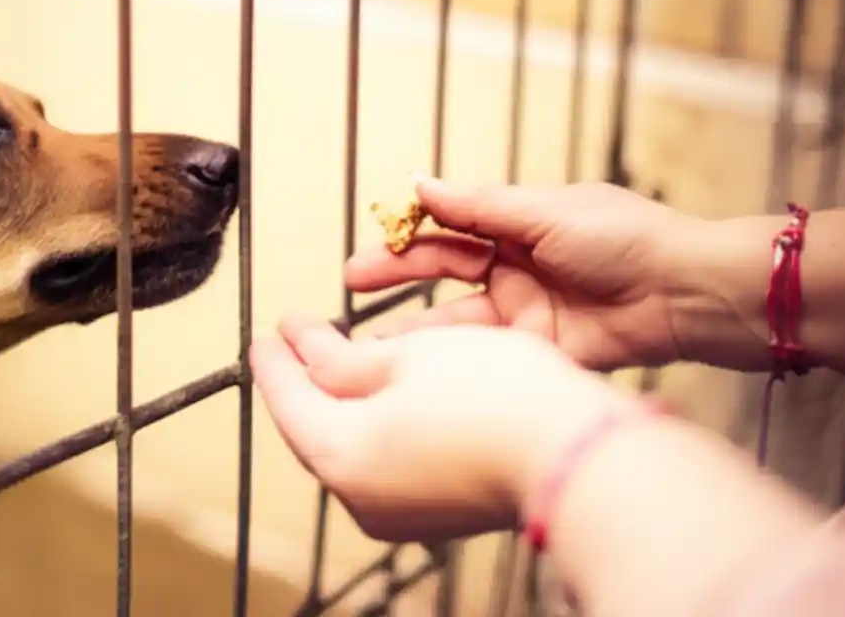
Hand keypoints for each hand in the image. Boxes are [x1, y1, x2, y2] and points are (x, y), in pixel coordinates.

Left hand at [249, 314, 631, 542]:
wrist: (576, 456)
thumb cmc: (493, 396)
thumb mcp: (407, 356)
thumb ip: (343, 360)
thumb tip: (306, 354)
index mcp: (339, 456)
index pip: (287, 401)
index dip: (275, 359)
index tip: (268, 331)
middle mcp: (358, 498)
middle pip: (316, 428)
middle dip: (309, 379)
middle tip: (301, 336)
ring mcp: (399, 513)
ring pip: (354, 445)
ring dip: (348, 401)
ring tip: (348, 356)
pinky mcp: (437, 514)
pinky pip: (389, 462)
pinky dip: (382, 425)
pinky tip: (393, 393)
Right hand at [348, 178, 709, 370]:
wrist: (684, 293)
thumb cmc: (626, 237)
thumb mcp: (544, 212)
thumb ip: (478, 206)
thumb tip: (418, 183)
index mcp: (518, 224)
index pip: (450, 224)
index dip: (410, 229)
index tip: (375, 234)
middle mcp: (514, 266)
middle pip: (442, 269)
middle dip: (396, 272)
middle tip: (351, 279)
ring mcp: (523, 311)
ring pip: (455, 319)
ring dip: (413, 327)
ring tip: (366, 337)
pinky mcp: (537, 351)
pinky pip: (484, 355)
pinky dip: (451, 361)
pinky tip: (415, 366)